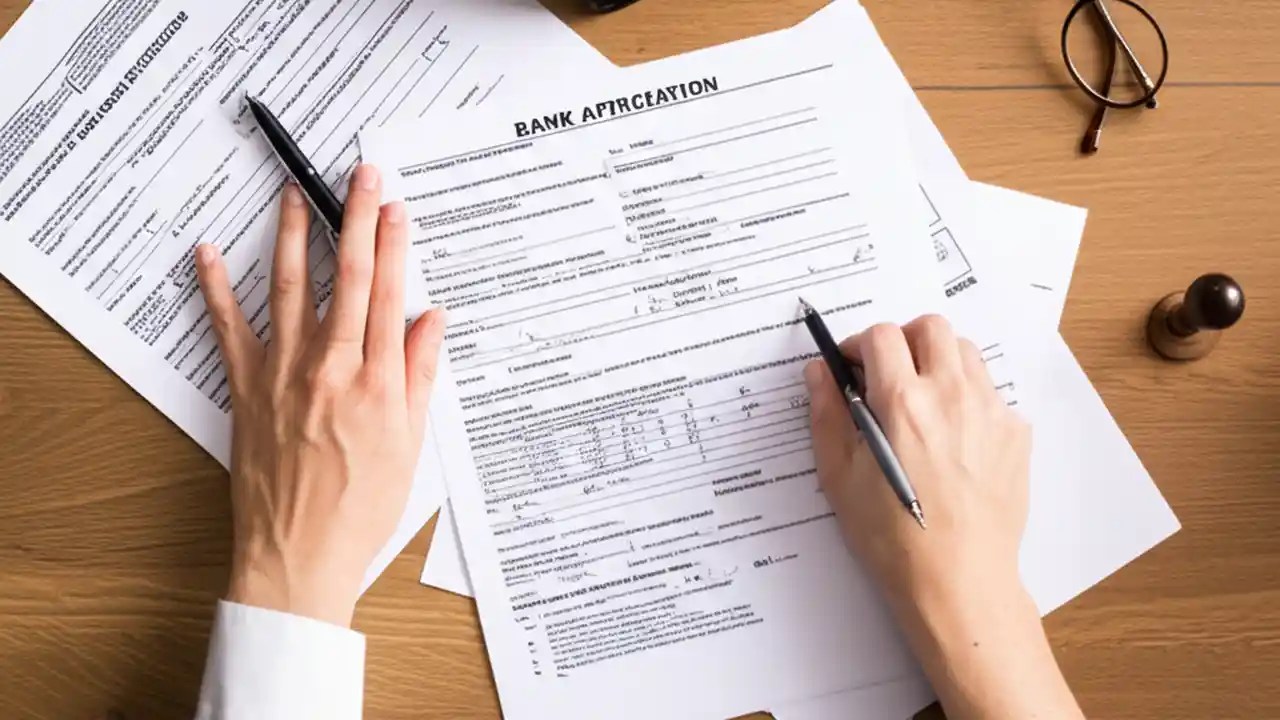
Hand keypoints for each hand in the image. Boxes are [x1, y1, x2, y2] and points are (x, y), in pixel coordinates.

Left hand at [195, 164, 445, 626]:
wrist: (297, 555)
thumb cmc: (360, 509)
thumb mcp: (410, 446)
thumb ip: (418, 377)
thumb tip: (430, 321)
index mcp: (377, 384)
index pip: (389, 297)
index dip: (395, 246)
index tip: (398, 207)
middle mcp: (330, 369)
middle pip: (347, 279)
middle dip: (356, 220)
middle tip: (361, 176)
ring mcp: (283, 375)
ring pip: (291, 290)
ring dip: (294, 236)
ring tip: (296, 194)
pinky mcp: (247, 389)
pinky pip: (228, 329)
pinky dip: (216, 289)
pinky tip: (208, 253)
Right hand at [805, 315, 1028, 619]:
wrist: (958, 580)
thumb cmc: (893, 537)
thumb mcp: (839, 476)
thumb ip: (827, 414)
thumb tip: (820, 371)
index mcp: (901, 402)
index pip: (881, 335)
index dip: (859, 345)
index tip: (851, 368)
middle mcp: (951, 395)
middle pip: (931, 327)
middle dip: (903, 341)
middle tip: (887, 374)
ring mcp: (990, 411)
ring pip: (965, 353)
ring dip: (938, 362)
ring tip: (921, 402)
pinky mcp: (1014, 433)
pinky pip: (990, 392)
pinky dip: (966, 398)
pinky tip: (951, 438)